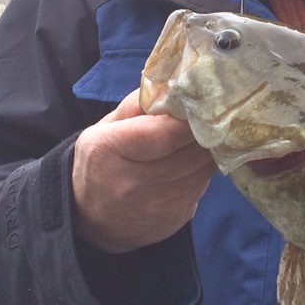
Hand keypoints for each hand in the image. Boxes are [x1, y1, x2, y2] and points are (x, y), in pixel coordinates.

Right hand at [72, 89, 217, 253]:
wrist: (94, 219)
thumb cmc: (101, 164)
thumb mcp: (104, 128)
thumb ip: (136, 105)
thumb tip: (170, 84)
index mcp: (111, 150)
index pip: (166, 133)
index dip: (190, 117)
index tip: (199, 103)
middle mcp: (135, 182)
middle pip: (191, 150)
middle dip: (206, 130)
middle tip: (211, 115)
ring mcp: (159, 204)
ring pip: (204, 167)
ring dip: (210, 148)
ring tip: (206, 135)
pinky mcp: (177, 217)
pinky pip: (204, 184)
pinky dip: (204, 168)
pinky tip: (194, 160)